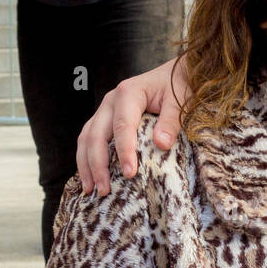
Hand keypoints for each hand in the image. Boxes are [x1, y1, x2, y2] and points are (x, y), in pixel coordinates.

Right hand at [75, 56, 191, 193]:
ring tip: (90, 190)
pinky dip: (87, 159)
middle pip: (96, 134)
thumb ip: (171, 121)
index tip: (130, 173)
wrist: (173, 76)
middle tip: (104, 190)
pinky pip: (89, 140)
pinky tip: (90, 178)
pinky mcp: (104, 120)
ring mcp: (105, 110)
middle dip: (98, 164)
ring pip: (87, 138)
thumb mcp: (180, 102)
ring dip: (87, 165)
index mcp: (129, 93)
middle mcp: (111, 101)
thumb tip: (161, 144)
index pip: (123, 125)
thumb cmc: (178, 89)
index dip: (124, 151)